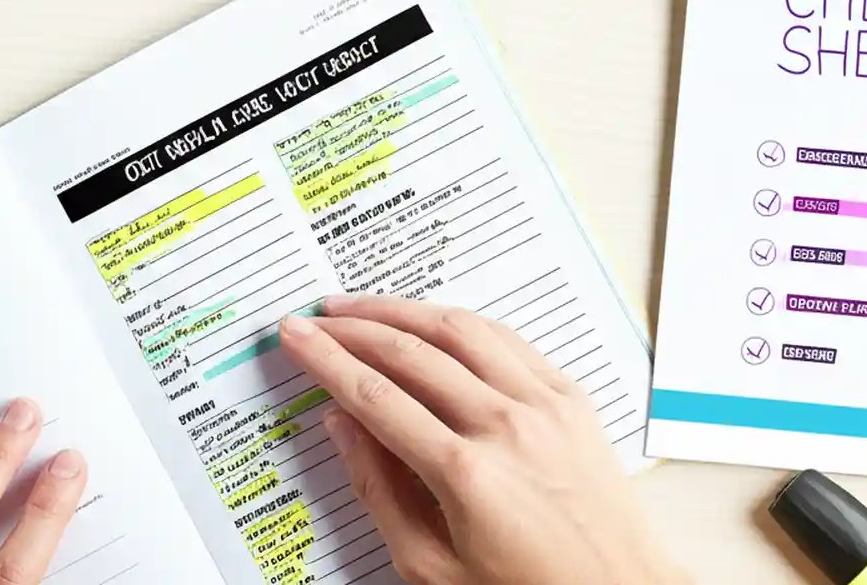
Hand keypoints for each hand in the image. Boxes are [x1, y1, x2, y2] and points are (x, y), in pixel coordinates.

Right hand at [278, 295, 688, 584]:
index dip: (326, 360)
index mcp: (465, 474)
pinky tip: (435, 320)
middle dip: (355, 327)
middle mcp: (505, 426)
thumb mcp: (431, 566)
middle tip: (318, 318)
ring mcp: (544, 405)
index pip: (375, 396)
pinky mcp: (570, 397)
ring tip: (365, 307)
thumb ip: (378, 490)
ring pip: (461, 329)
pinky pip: (508, 339)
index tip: (296, 336)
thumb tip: (342, 424)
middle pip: (412, 352)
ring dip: (405, 310)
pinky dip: (463, 322)